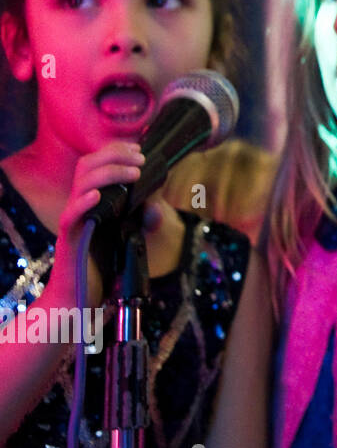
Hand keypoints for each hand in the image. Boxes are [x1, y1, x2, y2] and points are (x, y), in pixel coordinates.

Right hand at [49, 141, 147, 308]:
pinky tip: (98, 196)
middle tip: (141, 159)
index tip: (140, 150)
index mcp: (93, 200)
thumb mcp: (129, 235)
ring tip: (134, 173)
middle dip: (114, 156)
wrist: (79, 297)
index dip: (115, 152)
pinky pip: (70, 216)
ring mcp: (73, 220)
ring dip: (109, 173)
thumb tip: (156, 204)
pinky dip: (83, 203)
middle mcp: (80, 205)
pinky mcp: (68, 238)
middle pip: (86, 166)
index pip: (96, 164)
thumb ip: (142, 219)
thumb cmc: (102, 264)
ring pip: (82, 184)